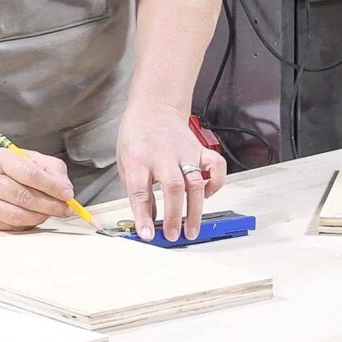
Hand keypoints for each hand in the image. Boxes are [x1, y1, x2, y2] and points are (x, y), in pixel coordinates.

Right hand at [0, 147, 73, 230]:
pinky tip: (34, 218)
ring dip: (40, 217)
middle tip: (66, 209)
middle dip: (50, 205)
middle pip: (24, 197)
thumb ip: (48, 168)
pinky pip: (9, 226)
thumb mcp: (23, 156)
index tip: (67, 194)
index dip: (52, 186)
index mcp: (0, 160)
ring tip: (51, 213)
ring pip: (16, 215)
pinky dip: (27, 224)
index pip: (30, 174)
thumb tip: (65, 188)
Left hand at [116, 103, 226, 242]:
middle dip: (174, 215)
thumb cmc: (137, 135)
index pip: (140, 191)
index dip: (143, 215)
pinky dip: (216, 183)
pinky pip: (215, 166)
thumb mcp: (125, 162)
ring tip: (191, 230)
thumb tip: (149, 220)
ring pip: (195, 182)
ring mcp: (184, 152)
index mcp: (138, 159)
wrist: (154, 106)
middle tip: (173, 235)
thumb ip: (136, 191)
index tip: (147, 235)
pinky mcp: (199, 149)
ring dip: (195, 209)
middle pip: (173, 187)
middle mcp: (163, 156)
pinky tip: (208, 194)